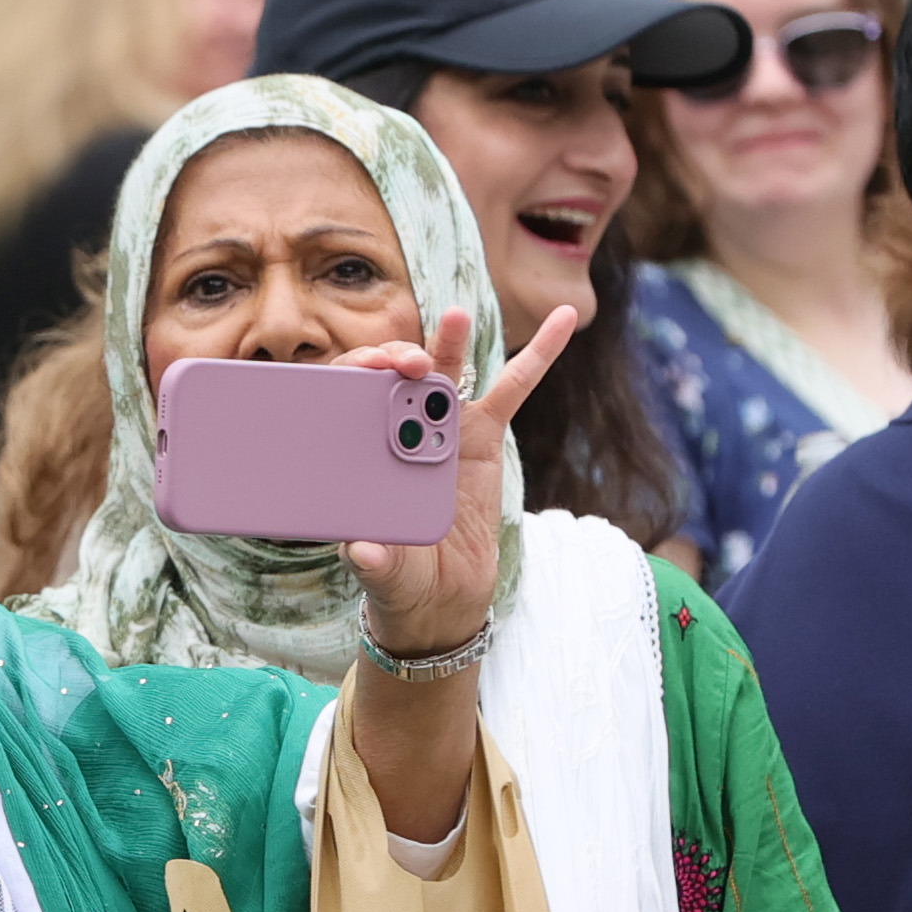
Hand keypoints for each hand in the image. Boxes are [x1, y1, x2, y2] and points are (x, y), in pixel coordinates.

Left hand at [339, 303, 576, 658]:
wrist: (441, 595)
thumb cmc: (400, 578)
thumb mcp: (384, 574)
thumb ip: (374, 562)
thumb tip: (362, 551)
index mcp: (359, 455)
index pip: (347, 399)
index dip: (354, 378)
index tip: (366, 374)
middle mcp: (394, 433)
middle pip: (393, 379)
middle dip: (398, 360)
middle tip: (407, 362)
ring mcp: (440, 430)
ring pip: (446, 374)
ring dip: (451, 342)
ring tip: (455, 315)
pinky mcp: (483, 436)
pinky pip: (513, 388)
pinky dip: (539, 353)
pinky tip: (563, 318)